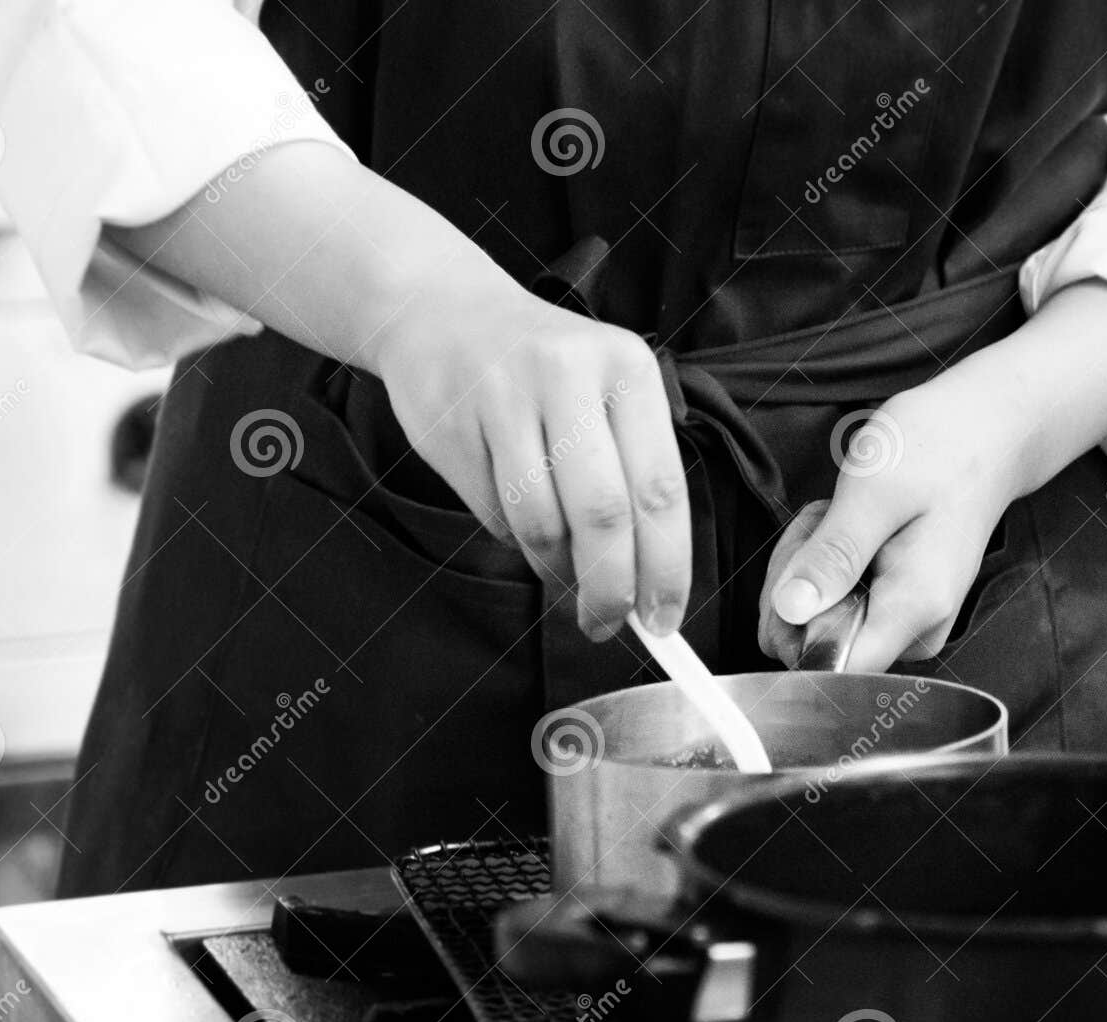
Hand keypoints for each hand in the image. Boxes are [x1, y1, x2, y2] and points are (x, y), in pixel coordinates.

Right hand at [374, 269, 688, 640]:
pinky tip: (512, 508)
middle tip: (604, 624)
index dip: (666, 566)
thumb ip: (632, 477)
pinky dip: (510, 536)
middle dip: (608, 587)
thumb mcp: (605, 395)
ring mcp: (504, 396)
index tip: (664, 618)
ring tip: (558, 570)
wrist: (440, 311)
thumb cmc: (544, 371)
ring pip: (541, 523)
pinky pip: (493, 514)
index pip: (660, 488)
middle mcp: (569, 375)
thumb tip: (649, 588)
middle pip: (602, 514)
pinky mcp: (453, 423)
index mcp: (627, 370)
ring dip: (554, 568)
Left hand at [757, 390, 1017, 673]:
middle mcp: (916, 629)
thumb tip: (790, 612)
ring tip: (840, 516)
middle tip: (824, 522)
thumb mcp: (873, 491)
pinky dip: (824, 564)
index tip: (800, 568)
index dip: (792, 627)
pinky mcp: (897, 609)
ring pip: (816, 622)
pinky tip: (847, 526)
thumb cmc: (940, 450)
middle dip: (796, 581)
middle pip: (815, 643)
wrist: (988, 433)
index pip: (831, 668)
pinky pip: (833, 605)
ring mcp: (907, 622)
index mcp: (915, 607)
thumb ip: (832, 556)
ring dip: (809, 565)